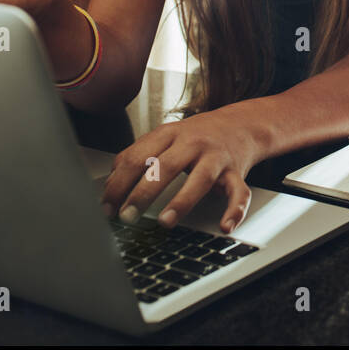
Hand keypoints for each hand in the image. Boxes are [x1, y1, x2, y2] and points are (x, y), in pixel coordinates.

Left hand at [100, 106, 260, 231]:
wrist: (242, 124)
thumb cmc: (197, 135)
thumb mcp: (165, 136)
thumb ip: (139, 154)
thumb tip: (109, 184)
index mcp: (170, 133)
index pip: (138, 157)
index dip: (118, 184)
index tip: (106, 207)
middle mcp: (193, 143)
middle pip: (165, 166)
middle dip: (142, 193)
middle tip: (127, 216)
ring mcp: (216, 157)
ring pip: (199, 180)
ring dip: (181, 202)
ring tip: (165, 222)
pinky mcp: (236, 172)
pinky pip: (238, 193)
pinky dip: (234, 211)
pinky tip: (225, 226)